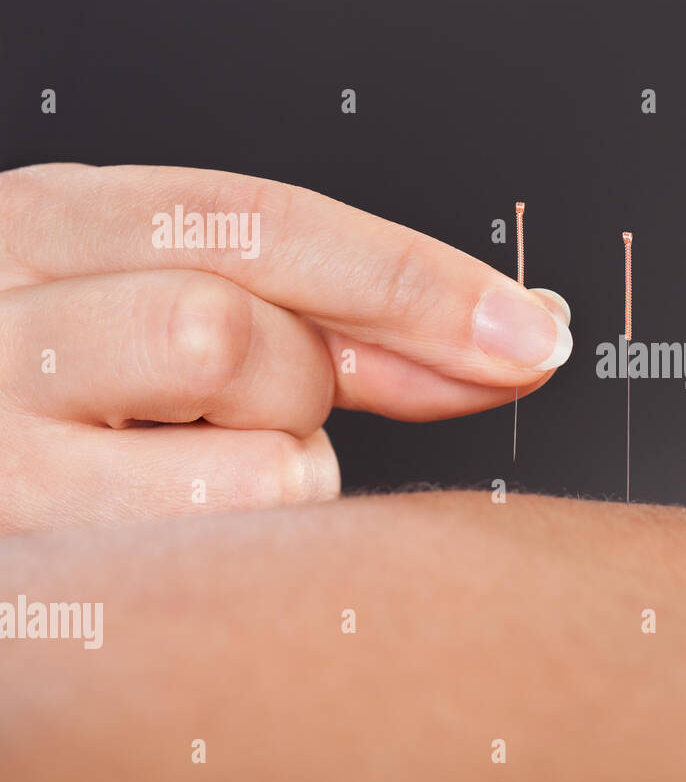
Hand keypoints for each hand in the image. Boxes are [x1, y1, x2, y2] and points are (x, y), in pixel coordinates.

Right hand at [0, 163, 571, 532]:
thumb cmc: (76, 393)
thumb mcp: (170, 312)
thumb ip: (330, 321)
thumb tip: (510, 337)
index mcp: (50, 224)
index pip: (262, 222)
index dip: (419, 281)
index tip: (537, 334)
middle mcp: (0, 317)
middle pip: (243, 330)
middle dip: (303, 383)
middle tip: (271, 408)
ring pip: (244, 452)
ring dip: (276, 471)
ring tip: (194, 468)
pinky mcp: (27, 559)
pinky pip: (218, 557)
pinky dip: (243, 545)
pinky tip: (171, 528)